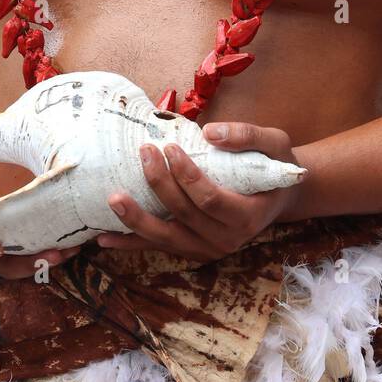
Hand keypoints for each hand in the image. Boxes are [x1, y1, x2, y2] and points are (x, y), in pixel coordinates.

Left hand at [95, 123, 302, 261]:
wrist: (279, 197)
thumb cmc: (276, 166)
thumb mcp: (275, 142)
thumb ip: (247, 136)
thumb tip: (210, 132)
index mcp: (247, 217)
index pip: (209, 199)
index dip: (186, 175)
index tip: (169, 147)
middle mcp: (226, 240)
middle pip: (183, 215)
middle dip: (159, 183)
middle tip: (143, 152)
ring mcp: (206, 249)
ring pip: (165, 238)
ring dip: (136, 220)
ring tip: (113, 198)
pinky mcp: (190, 249)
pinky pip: (157, 247)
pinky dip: (130, 243)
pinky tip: (103, 239)